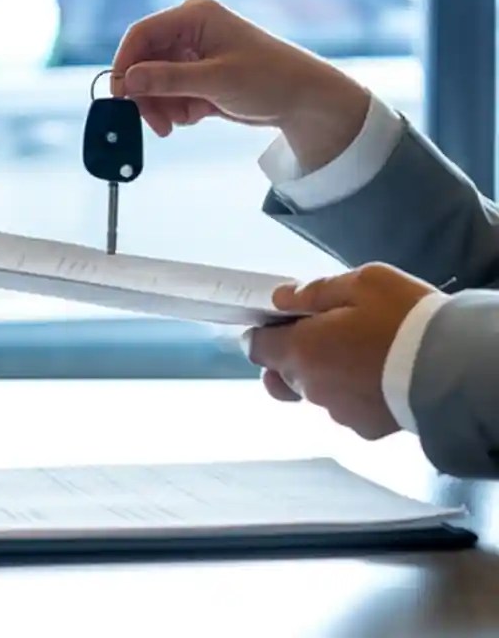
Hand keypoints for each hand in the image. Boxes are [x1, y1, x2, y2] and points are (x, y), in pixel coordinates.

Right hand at [111, 0, 370, 171]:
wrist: (303, 101)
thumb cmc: (269, 79)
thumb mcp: (215, 81)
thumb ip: (168, 80)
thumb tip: (127, 80)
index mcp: (194, 16)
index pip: (141, 35)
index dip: (124, 65)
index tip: (119, 97)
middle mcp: (190, 30)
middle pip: (144, 62)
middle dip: (146, 95)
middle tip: (154, 124)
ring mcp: (194, 54)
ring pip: (155, 82)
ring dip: (162, 106)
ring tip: (180, 123)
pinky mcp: (199, 75)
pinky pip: (170, 93)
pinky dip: (177, 109)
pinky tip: (197, 115)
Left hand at [243, 263, 436, 438]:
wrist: (455, 370)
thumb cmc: (407, 321)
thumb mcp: (364, 283)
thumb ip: (316, 291)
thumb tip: (282, 298)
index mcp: (300, 350)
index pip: (257, 347)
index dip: (263, 333)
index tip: (278, 322)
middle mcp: (311, 386)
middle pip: (283, 372)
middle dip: (295, 352)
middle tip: (326, 331)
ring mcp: (337, 411)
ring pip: (316, 390)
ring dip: (327, 373)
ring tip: (361, 352)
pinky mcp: (364, 427)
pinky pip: (347, 406)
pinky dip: (354, 392)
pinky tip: (378, 375)